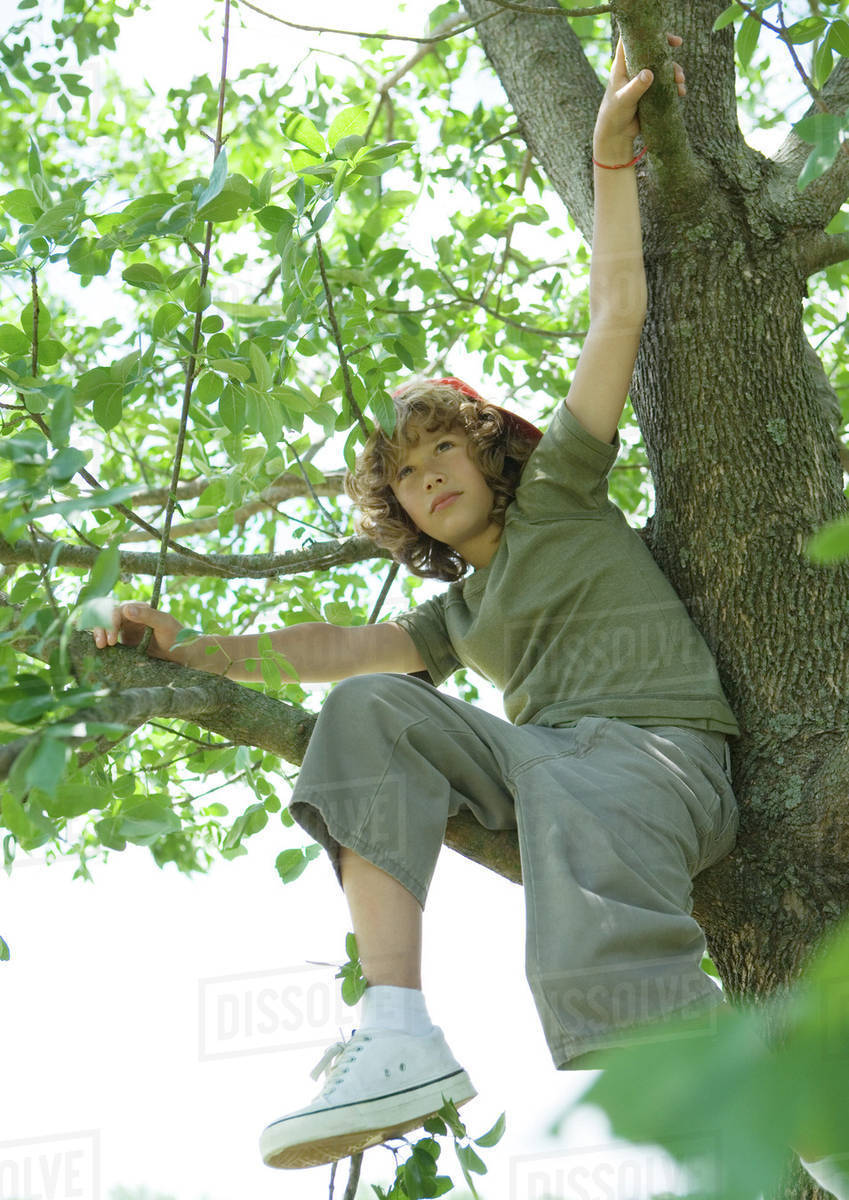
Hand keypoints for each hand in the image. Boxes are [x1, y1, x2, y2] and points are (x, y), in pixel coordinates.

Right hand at [91, 600, 187, 663]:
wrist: (183, 654)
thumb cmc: (177, 636)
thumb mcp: (164, 623)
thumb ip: (147, 615)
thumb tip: (126, 609)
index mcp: (139, 609)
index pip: (117, 610)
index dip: (111, 621)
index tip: (113, 638)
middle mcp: (130, 617)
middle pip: (108, 617)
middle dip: (101, 627)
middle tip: (101, 644)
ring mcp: (127, 630)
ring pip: (106, 628)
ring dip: (99, 634)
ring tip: (100, 647)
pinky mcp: (126, 643)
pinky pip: (110, 640)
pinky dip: (103, 642)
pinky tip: (100, 650)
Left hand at [593, 34, 685, 160]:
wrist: (615, 135)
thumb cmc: (614, 115)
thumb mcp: (624, 99)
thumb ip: (636, 86)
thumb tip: (649, 73)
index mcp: (622, 66)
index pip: (634, 40)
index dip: (650, 33)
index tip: (669, 39)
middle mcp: (633, 70)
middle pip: (653, 53)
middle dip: (669, 56)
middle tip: (678, 61)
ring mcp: (642, 81)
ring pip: (662, 69)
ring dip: (674, 73)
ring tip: (680, 83)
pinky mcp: (649, 93)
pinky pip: (664, 84)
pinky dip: (674, 86)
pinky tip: (681, 93)